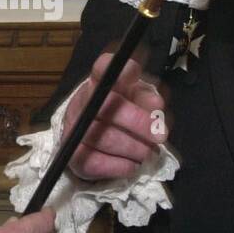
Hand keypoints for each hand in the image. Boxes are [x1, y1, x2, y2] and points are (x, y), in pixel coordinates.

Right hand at [64, 51, 167, 182]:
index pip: (105, 66)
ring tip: (148, 152)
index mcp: (100, 81)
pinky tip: (132, 164)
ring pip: (104, 138)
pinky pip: (98, 163)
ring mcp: (74, 129)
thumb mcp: (136, 99)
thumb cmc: (120, 113)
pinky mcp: (73, 156)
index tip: (136, 74)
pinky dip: (121, 166)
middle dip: (138, 122)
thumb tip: (156, 106)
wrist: (91, 140)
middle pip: (106, 107)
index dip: (121, 69)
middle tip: (160, 135)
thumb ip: (147, 98)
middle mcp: (83, 101)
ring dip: (133, 148)